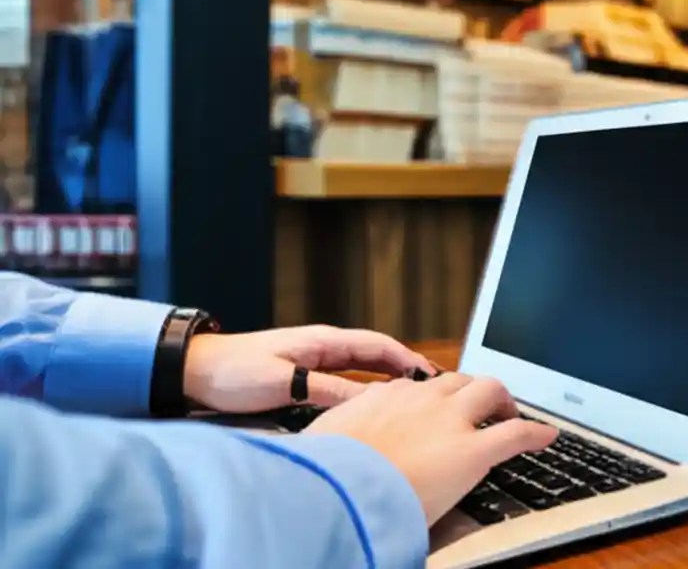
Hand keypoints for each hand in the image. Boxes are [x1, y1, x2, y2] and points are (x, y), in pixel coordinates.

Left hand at [184, 325, 440, 412]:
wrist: (193, 372)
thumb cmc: (231, 373)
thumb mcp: (283, 383)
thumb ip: (325, 389)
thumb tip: (368, 400)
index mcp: (323, 341)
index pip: (378, 346)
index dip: (408, 360)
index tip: (433, 376)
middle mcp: (323, 347)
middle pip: (377, 356)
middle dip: (406, 370)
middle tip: (434, 389)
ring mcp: (314, 360)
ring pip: (363, 368)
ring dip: (389, 380)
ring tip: (413, 399)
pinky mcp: (302, 376)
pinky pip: (346, 380)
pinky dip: (367, 389)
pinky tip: (375, 405)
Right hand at [306, 374, 556, 524]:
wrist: (336, 490)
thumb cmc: (322, 474)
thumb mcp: (323, 442)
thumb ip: (338, 435)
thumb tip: (331, 442)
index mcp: (383, 397)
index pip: (417, 388)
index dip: (433, 398)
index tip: (437, 407)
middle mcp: (421, 400)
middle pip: (458, 381)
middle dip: (473, 390)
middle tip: (482, 405)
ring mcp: (450, 422)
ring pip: (489, 391)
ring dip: (503, 402)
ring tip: (512, 413)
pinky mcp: (473, 450)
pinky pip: (515, 433)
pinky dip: (535, 433)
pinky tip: (547, 436)